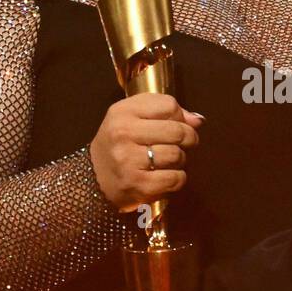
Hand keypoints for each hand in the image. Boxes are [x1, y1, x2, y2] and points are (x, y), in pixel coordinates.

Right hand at [89, 92, 203, 212]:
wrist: (94, 179)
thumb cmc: (119, 145)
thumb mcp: (132, 118)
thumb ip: (164, 113)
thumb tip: (197, 120)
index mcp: (122, 112)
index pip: (168, 105)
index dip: (178, 116)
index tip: (174, 124)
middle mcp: (122, 133)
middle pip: (177, 131)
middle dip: (187, 138)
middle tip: (183, 144)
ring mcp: (128, 160)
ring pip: (177, 155)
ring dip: (180, 160)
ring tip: (168, 161)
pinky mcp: (138, 185)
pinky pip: (175, 178)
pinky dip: (177, 179)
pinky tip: (165, 176)